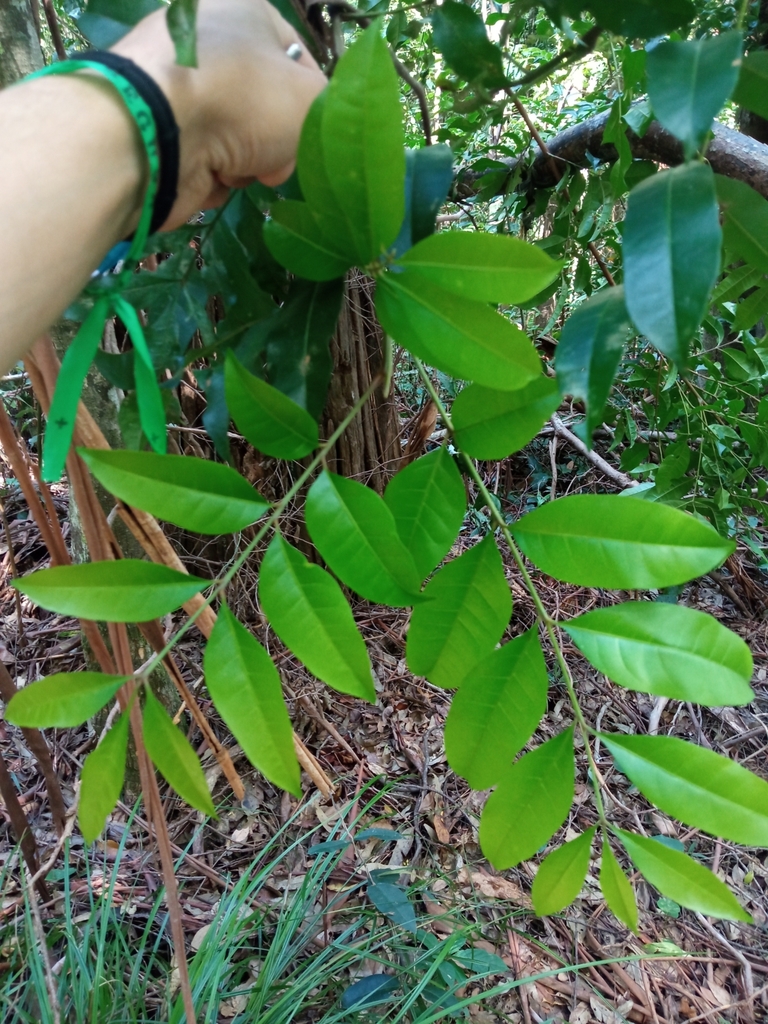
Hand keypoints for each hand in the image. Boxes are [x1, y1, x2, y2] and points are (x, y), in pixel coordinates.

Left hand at [111, 0, 326, 227]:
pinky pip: (204, 158)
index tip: (311, 133)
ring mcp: (178, 87)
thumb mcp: (312, 98)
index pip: (296, 56)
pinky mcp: (158, 130)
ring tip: (236, 167)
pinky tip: (209, 175)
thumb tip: (296, 131)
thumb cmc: (243, 100)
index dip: (311, 100)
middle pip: (265, 105)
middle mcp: (207, 41)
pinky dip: (213, 174)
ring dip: (245, 163)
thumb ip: (325, 108)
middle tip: (275, 160)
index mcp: (243, 10)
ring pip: (237, 137)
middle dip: (275, 141)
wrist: (158, 133)